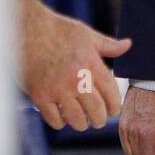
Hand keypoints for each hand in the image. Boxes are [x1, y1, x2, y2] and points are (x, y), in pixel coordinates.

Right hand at [18, 0, 131, 129]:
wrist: (26, 30)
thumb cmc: (58, 30)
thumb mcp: (87, 35)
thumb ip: (108, 45)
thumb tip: (128, 44)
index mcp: (91, 63)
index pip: (111, 93)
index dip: (114, 106)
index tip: (113, 110)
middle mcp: (76, 78)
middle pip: (96, 111)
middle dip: (100, 119)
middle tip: (98, 120)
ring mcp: (57, 89)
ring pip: (77, 119)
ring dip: (81, 123)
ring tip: (81, 121)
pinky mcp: (40, 96)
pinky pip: (55, 120)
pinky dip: (60, 122)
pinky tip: (62, 117)